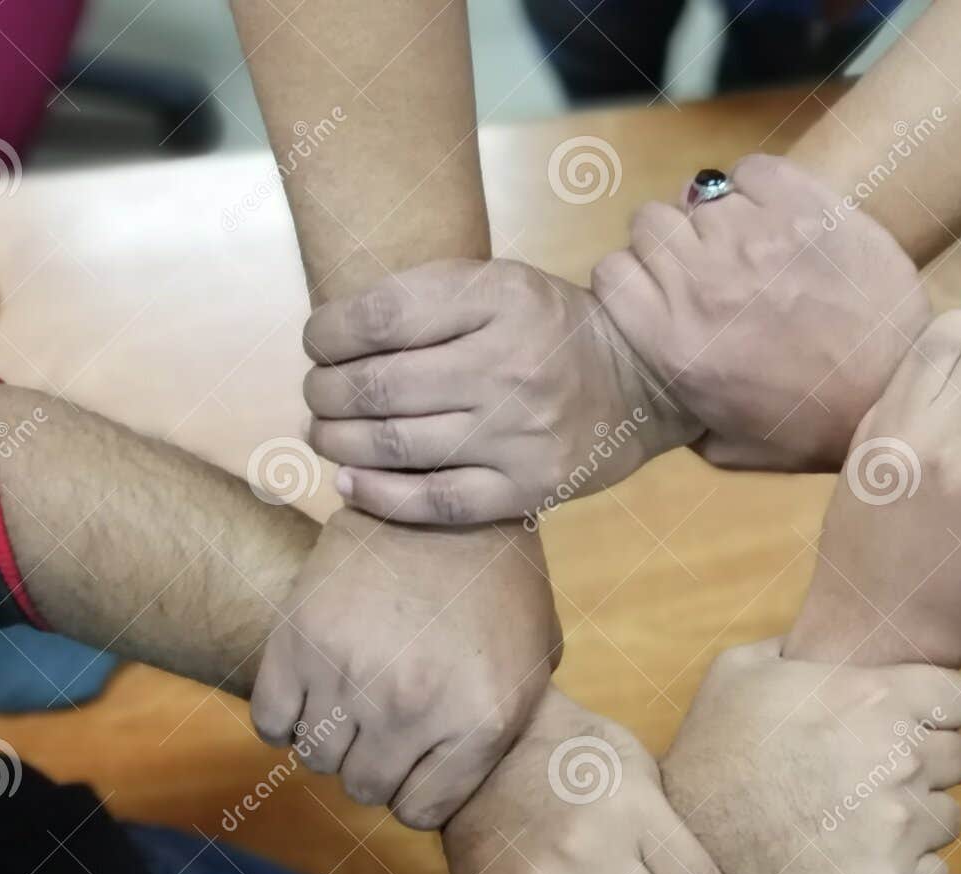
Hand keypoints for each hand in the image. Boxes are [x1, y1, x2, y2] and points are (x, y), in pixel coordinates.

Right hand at [251, 510, 558, 827]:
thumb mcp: (536, 655)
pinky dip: (285, 718)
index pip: (418, 811)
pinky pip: (270, 723)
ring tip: (350, 701)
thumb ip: (512, 724)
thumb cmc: (500, 579)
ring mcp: (351, 677)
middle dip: (373, 765)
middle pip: (364, 788)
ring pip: (316, 758)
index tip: (415, 761)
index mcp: (480, 722)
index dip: (414, 791)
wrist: (443, 494)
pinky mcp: (298, 641)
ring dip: (331, 739)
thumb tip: (485, 780)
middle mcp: (414, 710)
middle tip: (381, 727)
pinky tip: (311, 690)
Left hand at [301, 259, 698, 524]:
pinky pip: (436, 502)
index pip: (380, 317)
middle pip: (378, 385)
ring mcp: (521, 432)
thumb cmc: (551, 330)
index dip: (327, 333)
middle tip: (318, 395)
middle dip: (325, 392)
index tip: (317, 342)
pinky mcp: (530, 486)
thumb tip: (331, 339)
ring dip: (338, 442)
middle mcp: (510, 365)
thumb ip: (428, 300)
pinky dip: (380, 496)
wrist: (643, 383)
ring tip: (325, 435)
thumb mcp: (501, 284)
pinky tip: (351, 483)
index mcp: (500, 300)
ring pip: (396, 444)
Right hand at [593, 154, 930, 472]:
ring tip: (757, 252)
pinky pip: (751, 170)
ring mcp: (751, 235)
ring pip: (700, 196)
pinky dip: (761, 188)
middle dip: (671, 245)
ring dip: (721, 219)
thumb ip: (677, 414)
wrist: (898, 386)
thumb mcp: (727, 446)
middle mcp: (701, 282)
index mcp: (672, 342)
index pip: (610, 273)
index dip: (633, 280)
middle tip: (711, 270)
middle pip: (648, 225)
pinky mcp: (800, 202)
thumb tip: (653, 389)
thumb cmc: (812, 428)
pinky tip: (782, 222)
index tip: (660, 292)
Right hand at [661, 639, 960, 873]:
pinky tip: (861, 861)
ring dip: (917, 819)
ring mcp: (899, 825)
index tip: (915, 726)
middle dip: (927, 765)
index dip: (939, 712)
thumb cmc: (712, 757)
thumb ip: (795, 648)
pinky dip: (906, 870)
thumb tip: (818, 640)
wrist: (690, 857)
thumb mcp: (736, 676)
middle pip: (960, 758)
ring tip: (864, 823)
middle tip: (879, 779)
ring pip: (947, 817)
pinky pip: (933, 872)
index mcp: (875, 699)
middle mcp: (899, 759)